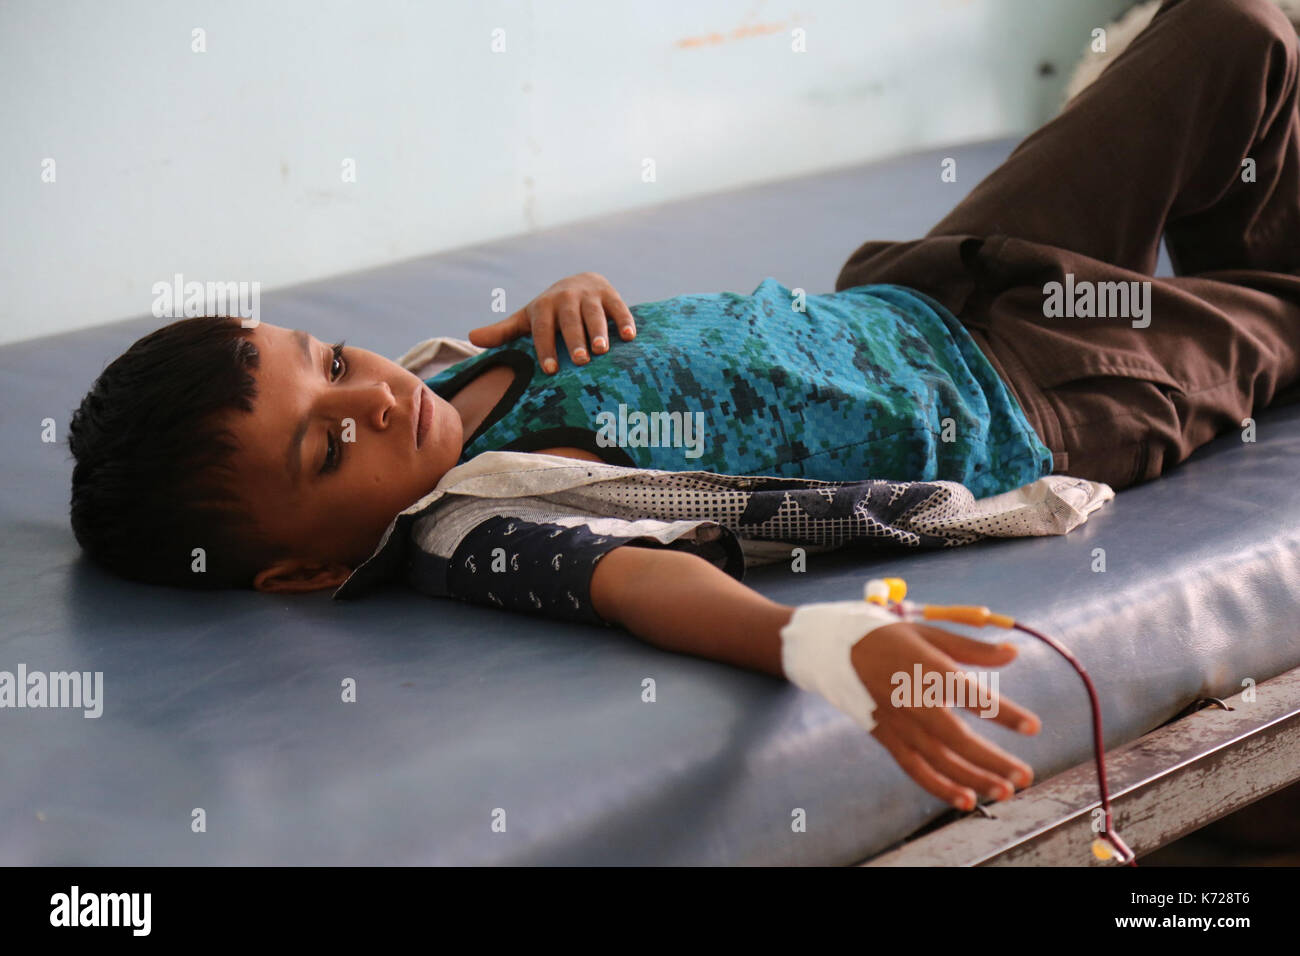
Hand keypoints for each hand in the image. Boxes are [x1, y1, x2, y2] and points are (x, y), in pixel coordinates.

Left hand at [467, 272, 636, 374]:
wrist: (578, 282)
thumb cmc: (549, 312)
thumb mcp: (526, 319)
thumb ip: (503, 331)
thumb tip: (471, 338)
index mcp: (543, 306)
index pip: (542, 329)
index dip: (545, 348)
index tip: (550, 370)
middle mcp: (566, 298)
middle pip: (570, 321)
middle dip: (574, 339)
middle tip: (581, 361)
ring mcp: (589, 295)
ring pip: (594, 313)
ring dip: (599, 331)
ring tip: (602, 350)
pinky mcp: (610, 295)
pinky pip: (619, 307)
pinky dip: (624, 320)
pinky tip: (629, 336)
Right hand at [852, 621, 1040, 811]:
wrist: (836, 650)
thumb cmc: (889, 637)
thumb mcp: (930, 633)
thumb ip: (973, 649)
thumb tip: (1013, 653)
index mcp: (926, 668)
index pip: (970, 694)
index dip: (1003, 713)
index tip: (1033, 727)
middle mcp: (912, 700)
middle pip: (956, 738)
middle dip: (992, 760)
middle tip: (1024, 776)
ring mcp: (898, 723)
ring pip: (937, 759)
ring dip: (972, 779)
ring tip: (1005, 792)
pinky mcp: (887, 737)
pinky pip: (915, 768)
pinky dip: (939, 787)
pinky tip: (966, 800)